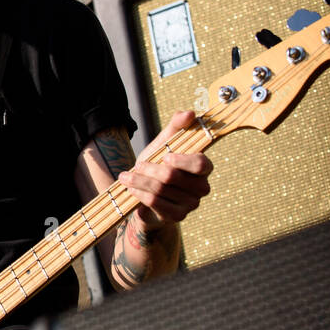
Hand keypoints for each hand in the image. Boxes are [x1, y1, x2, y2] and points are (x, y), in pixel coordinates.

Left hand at [118, 108, 212, 229]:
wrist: (145, 195)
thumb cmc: (158, 166)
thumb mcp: (165, 143)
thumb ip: (176, 126)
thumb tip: (190, 113)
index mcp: (203, 168)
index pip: (201, 164)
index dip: (182, 160)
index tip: (164, 156)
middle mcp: (202, 187)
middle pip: (173, 177)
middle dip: (150, 169)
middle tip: (137, 165)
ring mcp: (191, 204)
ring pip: (160, 189)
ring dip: (139, 181)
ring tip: (126, 176)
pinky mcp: (177, 217)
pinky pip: (155, 202)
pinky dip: (140, 193)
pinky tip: (131, 189)